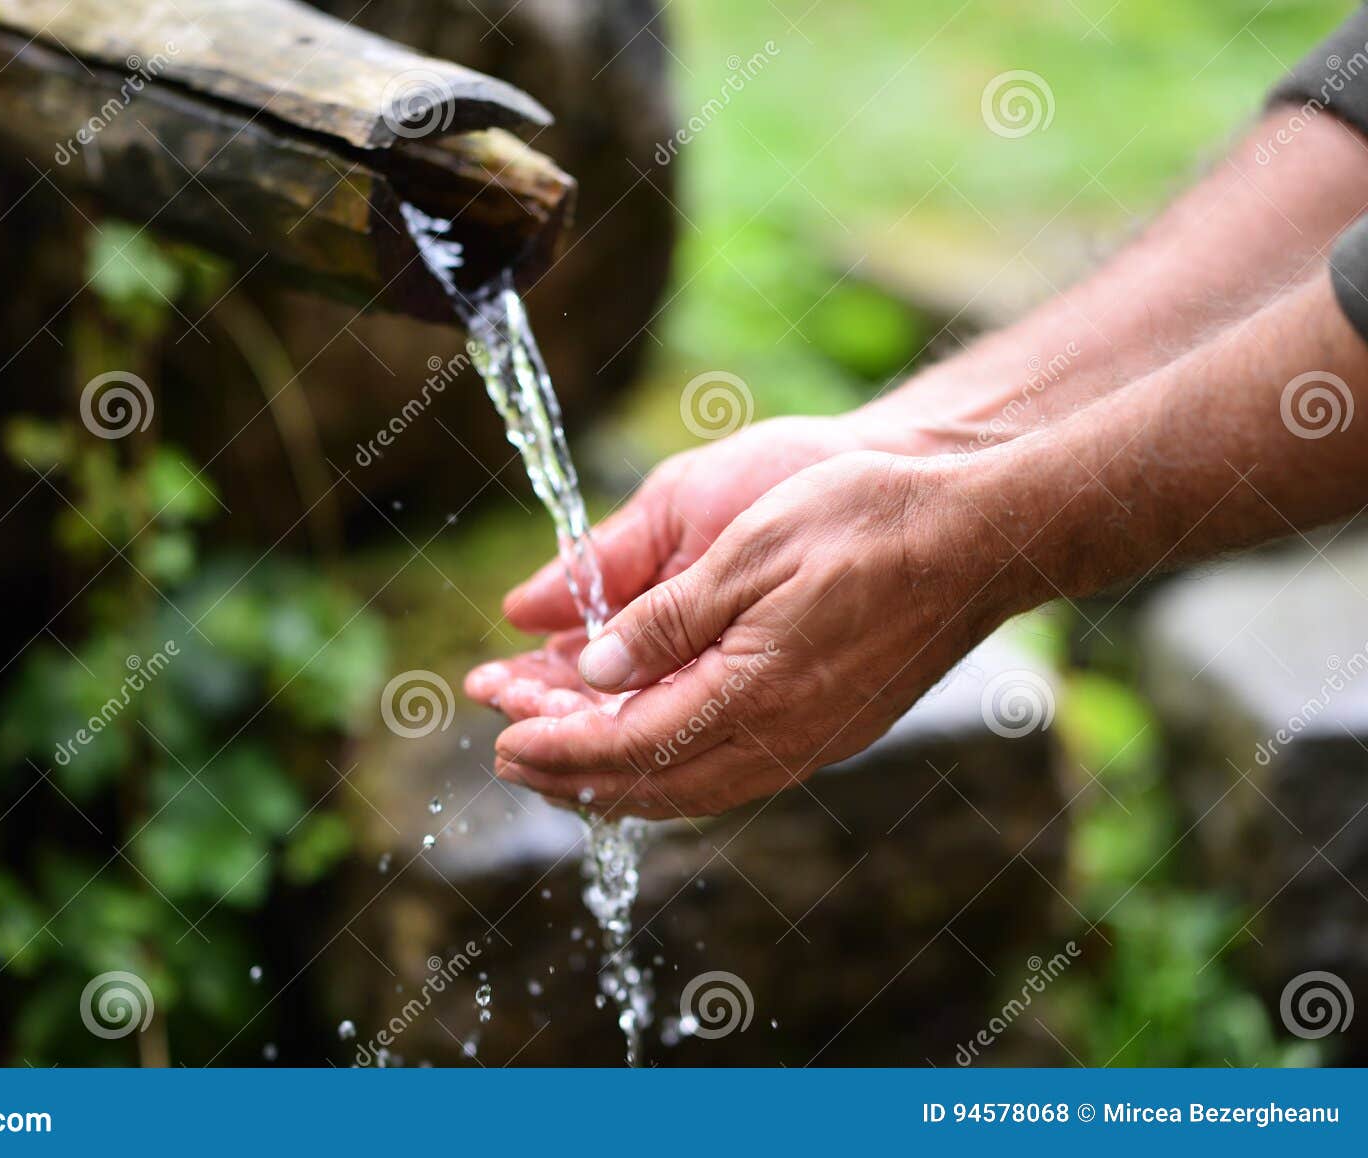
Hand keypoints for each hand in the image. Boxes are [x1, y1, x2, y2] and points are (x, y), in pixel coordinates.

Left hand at [479, 452, 1004, 818]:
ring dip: (619, 780)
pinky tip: (649, 746)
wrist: (979, 537)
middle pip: (654, 786)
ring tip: (562, 762)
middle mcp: (779, 741)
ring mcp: (809, 744)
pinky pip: (729, 774)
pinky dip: (671, 769)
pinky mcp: (828, 732)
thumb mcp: (746, 553)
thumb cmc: (865, 522)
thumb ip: (665, 621)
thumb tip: (592, 676)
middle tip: (512, 757)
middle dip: (573, 775)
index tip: (503, 739)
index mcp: (750, 696)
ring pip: (692, 790)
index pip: (626, 746)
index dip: (557, 746)